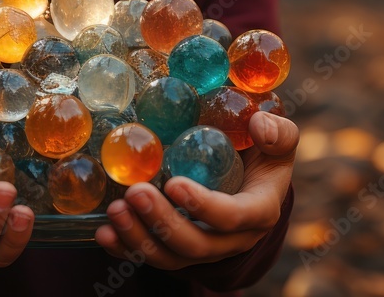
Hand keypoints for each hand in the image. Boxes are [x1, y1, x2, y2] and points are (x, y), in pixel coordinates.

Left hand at [95, 111, 298, 269]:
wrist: (250, 181)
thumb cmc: (261, 155)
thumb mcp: (279, 142)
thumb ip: (279, 132)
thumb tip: (260, 124)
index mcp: (258, 211)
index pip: (233, 218)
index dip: (204, 207)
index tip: (175, 183)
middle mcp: (232, 240)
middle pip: (196, 244)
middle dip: (163, 222)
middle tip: (135, 192)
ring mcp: (204, 250)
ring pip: (171, 258)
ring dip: (139, 238)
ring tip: (115, 211)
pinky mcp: (179, 252)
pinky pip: (152, 258)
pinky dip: (126, 249)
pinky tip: (104, 233)